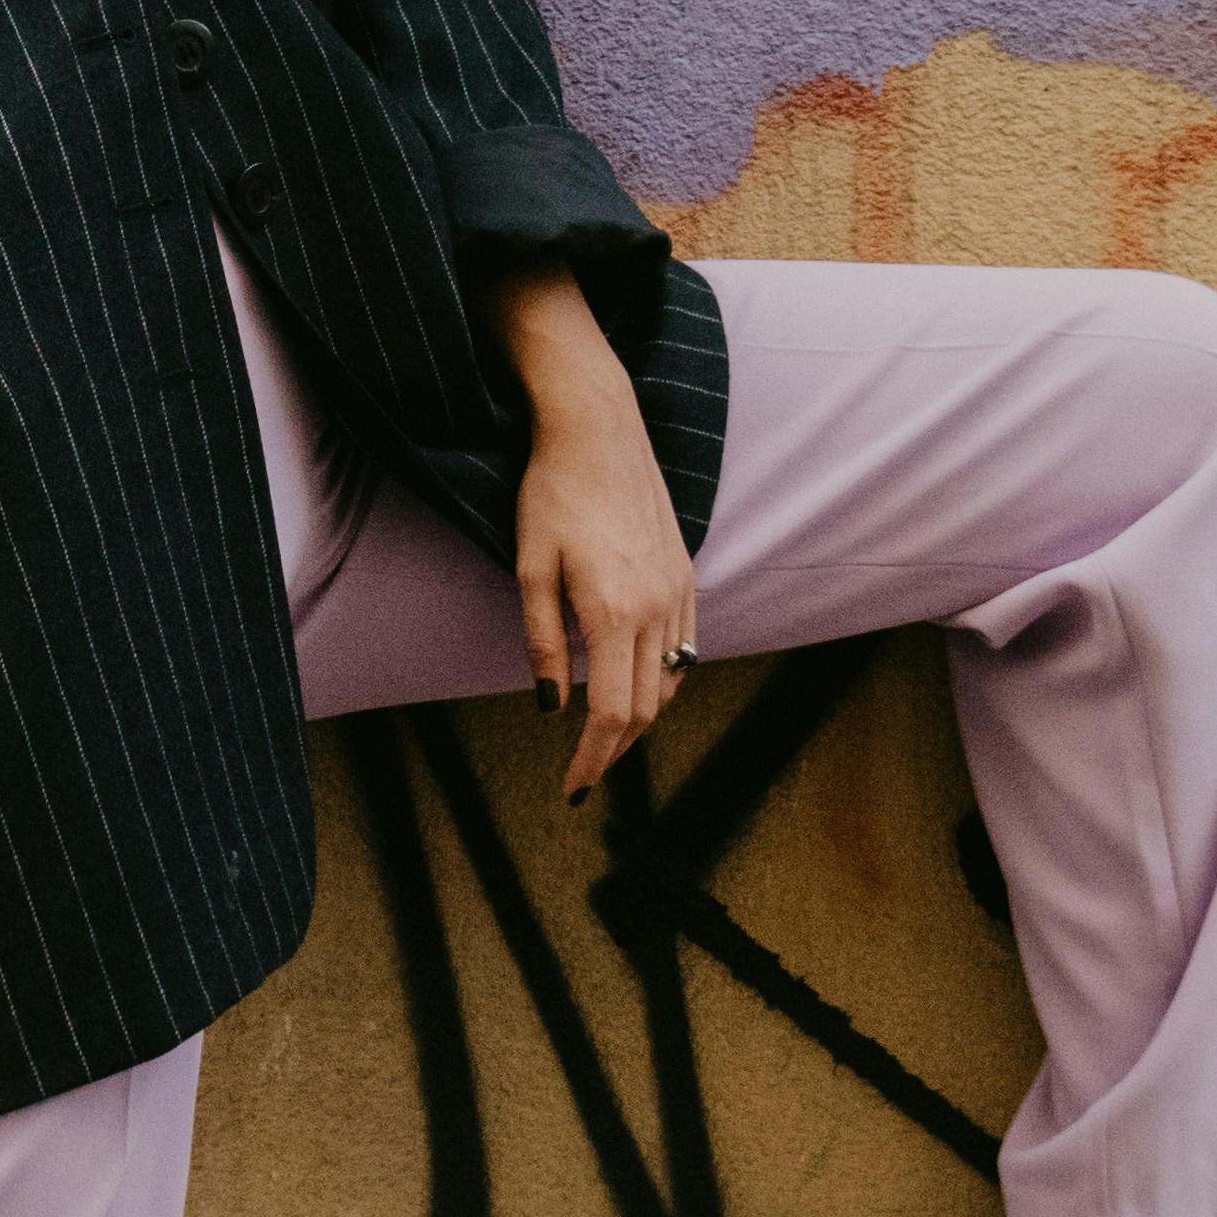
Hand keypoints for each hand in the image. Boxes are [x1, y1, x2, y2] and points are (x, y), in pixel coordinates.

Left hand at [492, 265, 696, 802]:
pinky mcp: (687, 574)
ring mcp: (679, 590)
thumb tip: (552, 706)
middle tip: (584, 774)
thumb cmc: (552, 491)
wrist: (598, 427)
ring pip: (671, 682)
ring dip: (641, 718)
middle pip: (646, 708)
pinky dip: (664, 680)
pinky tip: (638, 686)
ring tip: (605, 738)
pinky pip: (685, 647)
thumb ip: (543, 643)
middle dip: (615, 750)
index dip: (592, 760)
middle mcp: (658, 607)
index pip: (611, 714)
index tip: (572, 789)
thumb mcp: (530, 567)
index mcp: (615, 611)